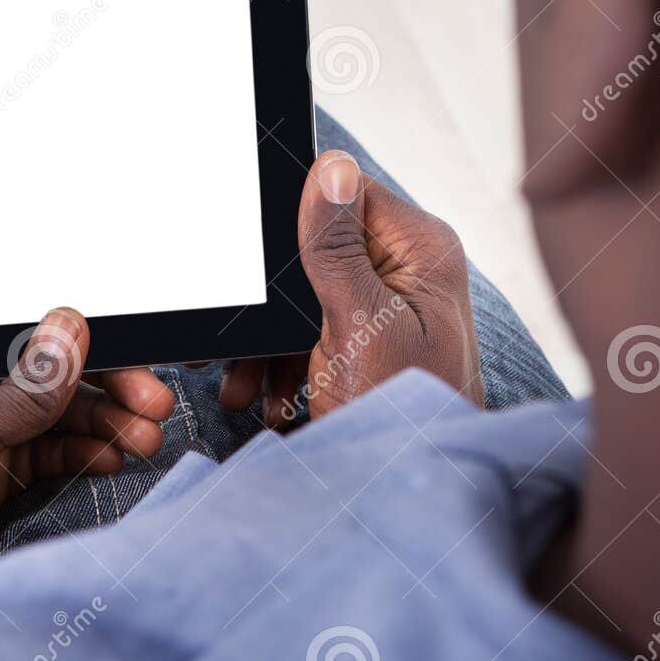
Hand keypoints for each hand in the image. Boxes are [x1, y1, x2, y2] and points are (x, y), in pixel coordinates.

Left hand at [0, 308, 171, 623]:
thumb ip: (23, 388)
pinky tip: (112, 457)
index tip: (131, 360)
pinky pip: (41, 454)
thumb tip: (69, 328)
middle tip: (152, 405)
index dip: (78, 346)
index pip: (15, 338)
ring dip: (100, 425)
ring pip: (47, 417)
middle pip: (39, 376)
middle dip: (101, 390)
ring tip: (145, 439)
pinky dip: (79, 454)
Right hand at [219, 150, 484, 423]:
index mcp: (420, 251)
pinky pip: (313, 331)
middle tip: (238, 343)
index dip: (295, 221)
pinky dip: (283, 364)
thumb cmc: (402, 415)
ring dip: (269, 341)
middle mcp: (409, 271)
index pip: (346, 195)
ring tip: (244, 384)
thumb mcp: (359, 324)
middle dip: (274, 297)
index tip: (254, 261)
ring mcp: (390, 308)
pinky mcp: (369, 343)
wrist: (408, 495)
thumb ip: (338, 247)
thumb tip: (331, 165)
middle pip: (317, 248)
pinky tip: (268, 397)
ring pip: (306, 296)